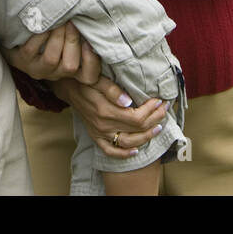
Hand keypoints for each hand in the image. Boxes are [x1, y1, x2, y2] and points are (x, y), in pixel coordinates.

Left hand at [3, 22, 102, 85]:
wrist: (18, 39)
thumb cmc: (48, 35)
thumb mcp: (66, 37)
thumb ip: (78, 33)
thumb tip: (87, 19)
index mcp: (70, 68)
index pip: (88, 76)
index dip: (92, 62)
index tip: (90, 42)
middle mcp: (55, 74)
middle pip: (70, 66)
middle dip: (72, 39)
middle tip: (71, 20)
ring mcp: (37, 69)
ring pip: (51, 58)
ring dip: (57, 35)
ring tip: (58, 18)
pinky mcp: (21, 60)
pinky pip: (31, 49)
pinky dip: (39, 33)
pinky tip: (42, 22)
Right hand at [51, 78, 168, 159]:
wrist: (68, 88)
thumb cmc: (84, 81)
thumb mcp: (97, 79)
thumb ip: (112, 90)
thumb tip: (129, 101)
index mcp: (105, 110)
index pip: (136, 117)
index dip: (151, 111)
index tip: (159, 101)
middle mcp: (103, 125)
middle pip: (136, 129)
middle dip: (154, 119)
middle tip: (164, 110)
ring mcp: (99, 133)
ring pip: (128, 142)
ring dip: (146, 137)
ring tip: (158, 127)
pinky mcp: (95, 137)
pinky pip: (110, 151)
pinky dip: (124, 154)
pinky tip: (136, 150)